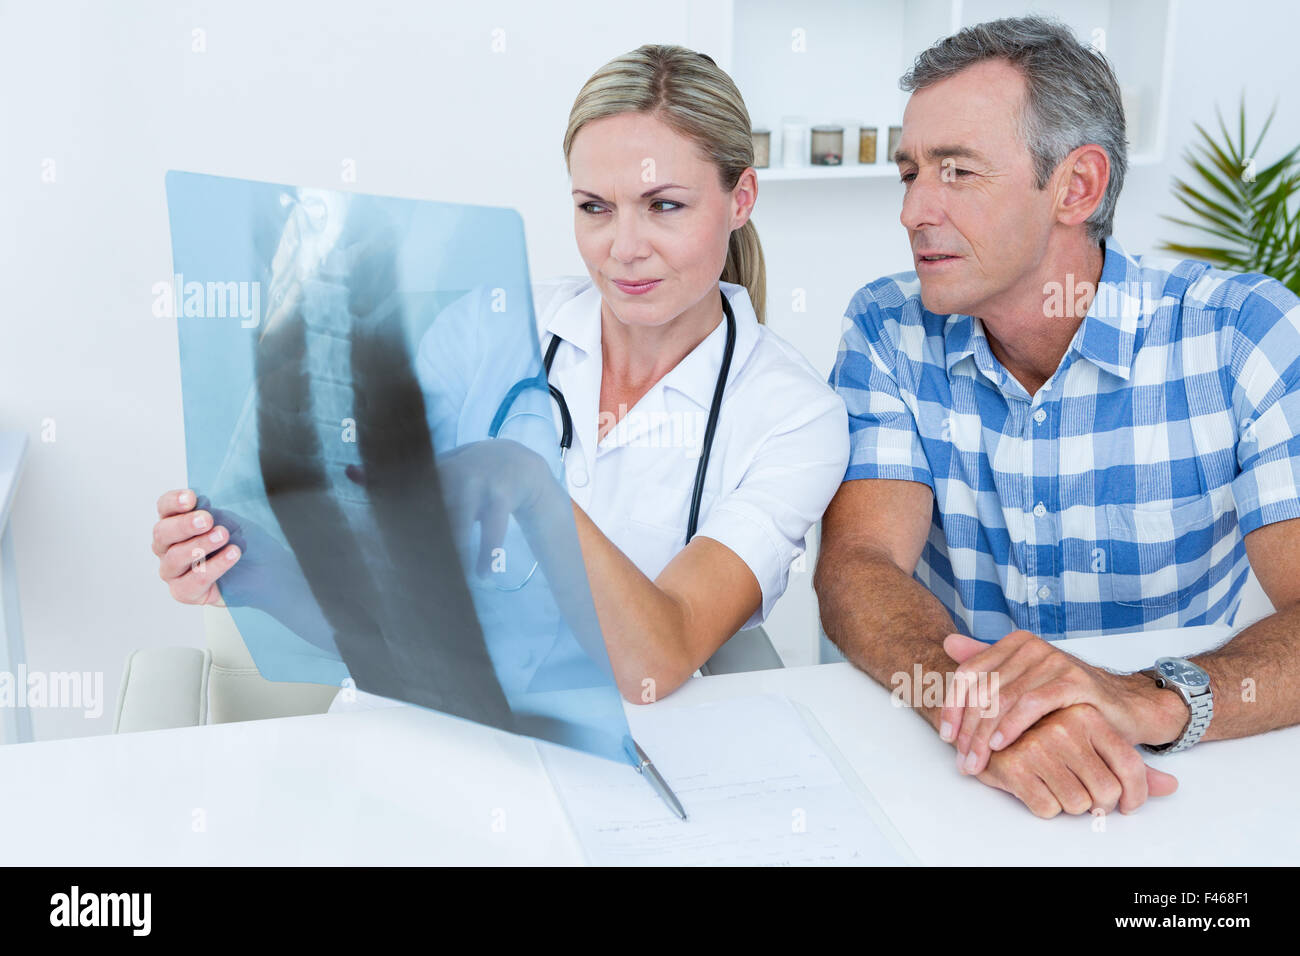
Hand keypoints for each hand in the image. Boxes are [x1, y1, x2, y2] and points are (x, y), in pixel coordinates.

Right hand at [152, 488, 239, 605]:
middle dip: (185, 525)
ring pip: (175, 557)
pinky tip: (232, 555)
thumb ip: (221, 504)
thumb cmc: (236, 541)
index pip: (164, 507)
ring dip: (200, 545)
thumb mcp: (231, 517)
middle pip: (163, 532)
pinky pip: (192, 581)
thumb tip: (229, 481)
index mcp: (173, 522)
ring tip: (223, 536)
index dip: (174, 502)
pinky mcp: (183, 592)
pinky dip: (214, 567)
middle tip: (207, 519)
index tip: (192, 497)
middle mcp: (166, 546)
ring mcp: (171, 570)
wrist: (254, 574)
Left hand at [344, 440, 557, 580]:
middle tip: (414, 570)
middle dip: (426, 539)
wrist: (515, 461)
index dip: (392, 511)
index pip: (407, 489)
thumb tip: (347, 471)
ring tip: (452, 580)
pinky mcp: (502, 496)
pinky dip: (488, 552)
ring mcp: (480, 484)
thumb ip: (395, 475)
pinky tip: (484, 574)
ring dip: (458, 550)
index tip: (380, 541)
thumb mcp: (435, 469)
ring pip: (463, 521)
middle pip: (435, 509)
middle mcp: (454, 473)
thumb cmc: (463, 472)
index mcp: (433, 469)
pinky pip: (494, 529)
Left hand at [940, 630, 1187, 774]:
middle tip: (962, 759)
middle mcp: (1032, 646)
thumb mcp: (1025, 682)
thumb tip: (947, 643)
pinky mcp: (1074, 680)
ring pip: (1003, 699)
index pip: (969, 674)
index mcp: (1015, 644)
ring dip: (985, 734)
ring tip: (976, 761)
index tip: (947, 737)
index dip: (953, 706)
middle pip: (984, 689)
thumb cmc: (1070, 700)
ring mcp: (1053, 661)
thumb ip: (988, 662)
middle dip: (968, 728)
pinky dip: (1012, 725)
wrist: (1125, 708)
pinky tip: (1000, 745)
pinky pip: (1032, 704)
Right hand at [973, 703, 1178, 817]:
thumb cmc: (1041, 732)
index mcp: (1087, 716)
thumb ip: (1130, 764)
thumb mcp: (1091, 739)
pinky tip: (1033, 786)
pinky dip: (1042, 805)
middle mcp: (1064, 727)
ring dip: (1067, 804)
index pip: (1130, 766)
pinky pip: (1046, 808)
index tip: (1127, 805)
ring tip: (1053, 784)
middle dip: (1096, 803)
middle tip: (1081, 793)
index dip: (1135, 795)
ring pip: (1077, 804)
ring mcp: (1037, 745)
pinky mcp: (1014, 765)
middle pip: (1106, 792)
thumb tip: (1171, 786)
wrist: (989, 721)